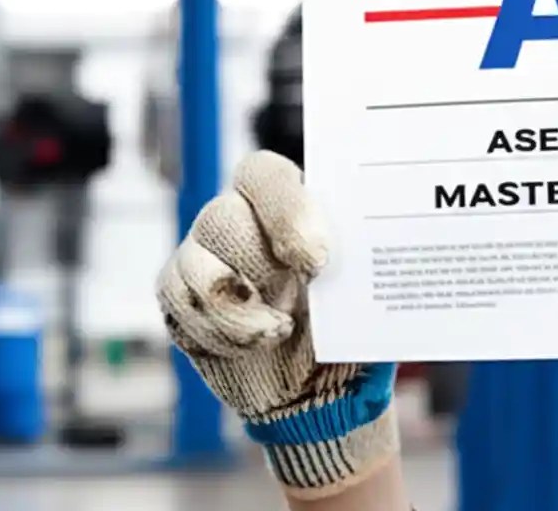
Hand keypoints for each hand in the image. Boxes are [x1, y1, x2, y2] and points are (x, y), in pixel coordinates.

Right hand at [157, 151, 397, 499]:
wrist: (318, 381)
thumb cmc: (347, 322)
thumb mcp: (365, 291)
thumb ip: (358, 265)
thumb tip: (378, 250)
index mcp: (288, 202)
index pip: (265, 176)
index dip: (284, 211)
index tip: (316, 260)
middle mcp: (237, 217)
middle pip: (223, 217)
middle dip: (257, 262)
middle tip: (295, 305)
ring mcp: (202, 253)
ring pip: (196, 264)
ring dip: (236, 310)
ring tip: (279, 332)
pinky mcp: (178, 295)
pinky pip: (179, 304)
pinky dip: (218, 332)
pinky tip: (251, 347)